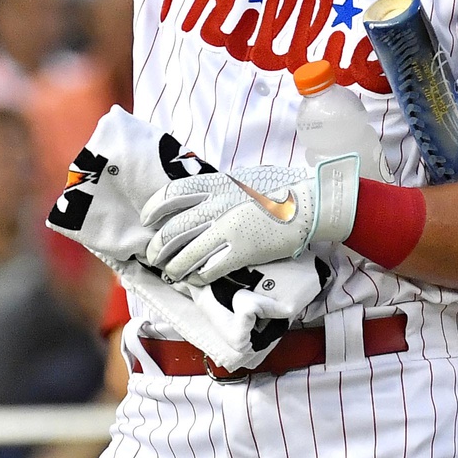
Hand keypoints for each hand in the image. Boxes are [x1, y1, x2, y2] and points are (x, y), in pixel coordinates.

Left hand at [140, 156, 359, 287]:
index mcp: (216, 184)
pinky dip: (198, 276)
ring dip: (174, 266)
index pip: (171, 194)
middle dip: (158, 246)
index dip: (153, 209)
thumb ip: (221, 186)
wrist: (309, 202)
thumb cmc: (282, 186)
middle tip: (153, 256)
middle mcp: (216, 206)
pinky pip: (210, 268)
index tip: (147, 220)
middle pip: (173, 230)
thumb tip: (204, 194)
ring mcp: (227, 230)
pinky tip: (196, 280)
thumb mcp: (244, 177)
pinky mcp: (242, 252)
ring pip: (187, 254)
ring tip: (170, 272)